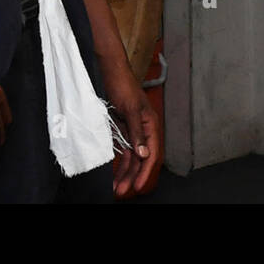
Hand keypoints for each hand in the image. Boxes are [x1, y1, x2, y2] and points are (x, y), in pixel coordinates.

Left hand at [103, 66, 159, 196]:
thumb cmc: (123, 86)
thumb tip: (143, 154)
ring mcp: (133, 131)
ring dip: (125, 172)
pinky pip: (124, 150)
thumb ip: (137, 132)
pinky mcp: (123, 129)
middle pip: (141, 159)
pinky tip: (114, 172)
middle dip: (132, 176)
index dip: (145, 172)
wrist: (111, 72)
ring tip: (116, 187)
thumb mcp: (130, 109)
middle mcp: (144, 130)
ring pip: (132, 157)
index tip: (137, 186)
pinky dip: (119, 162)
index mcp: (151, 125)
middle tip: (122, 191)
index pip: (151, 154)